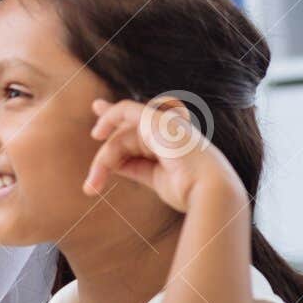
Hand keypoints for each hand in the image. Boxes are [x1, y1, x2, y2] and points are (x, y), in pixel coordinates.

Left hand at [83, 97, 243, 212]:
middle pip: (127, 138)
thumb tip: (111, 163)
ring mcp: (166, 124)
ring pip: (121, 136)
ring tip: (94, 185)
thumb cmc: (191, 192)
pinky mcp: (157, 119)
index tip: (99, 131)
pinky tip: (97, 134)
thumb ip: (135, 166)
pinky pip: (125, 110)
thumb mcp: (156, 179)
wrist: (210, 189)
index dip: (120, 127)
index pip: (142, 133)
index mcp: (176, 145)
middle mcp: (171, 131)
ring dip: (104, 160)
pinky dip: (108, 118)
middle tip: (91, 179)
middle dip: (106, 150)